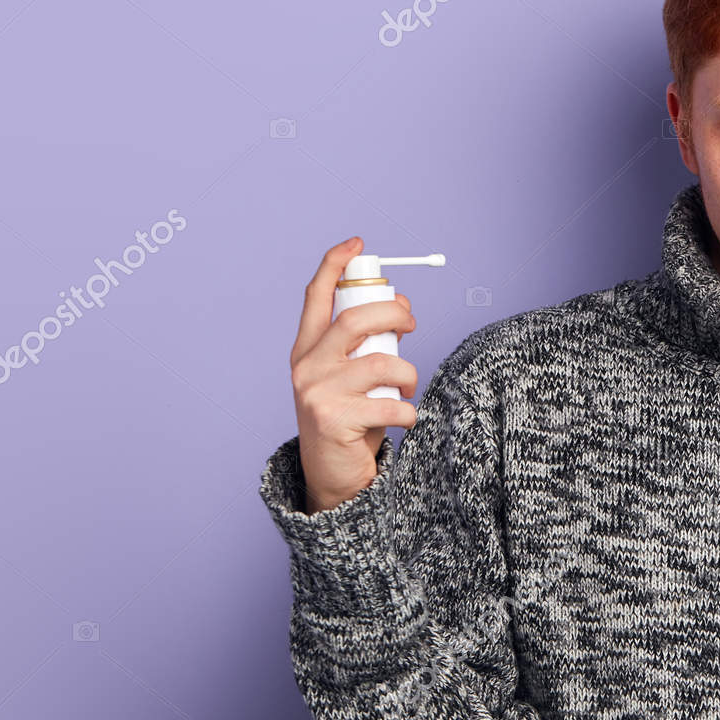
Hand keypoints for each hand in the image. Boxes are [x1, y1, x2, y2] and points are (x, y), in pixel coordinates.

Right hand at [290, 236, 419, 513]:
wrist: (334, 476)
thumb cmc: (351, 419)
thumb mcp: (354, 376)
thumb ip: (370, 343)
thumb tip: (402, 306)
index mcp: (307, 349)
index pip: (316, 295)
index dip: (335, 264)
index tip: (358, 243)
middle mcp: (306, 366)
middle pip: (356, 319)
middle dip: (394, 314)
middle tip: (412, 323)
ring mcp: (317, 392)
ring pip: (382, 363)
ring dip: (409, 375)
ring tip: (409, 389)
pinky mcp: (333, 419)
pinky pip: (391, 404)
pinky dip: (409, 413)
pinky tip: (404, 420)